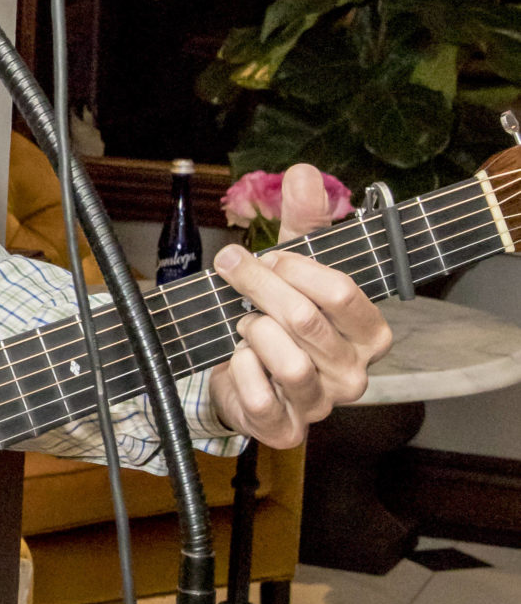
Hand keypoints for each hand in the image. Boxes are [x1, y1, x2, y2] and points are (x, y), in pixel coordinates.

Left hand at [207, 161, 390, 446]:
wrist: (243, 374)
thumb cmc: (278, 315)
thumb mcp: (293, 264)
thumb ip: (304, 220)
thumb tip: (304, 173)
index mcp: (370, 334)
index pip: (341, 290)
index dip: (294, 267)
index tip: (267, 256)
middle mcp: (354, 374)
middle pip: (304, 319)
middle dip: (258, 287)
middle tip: (233, 271)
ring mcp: (322, 405)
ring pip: (285, 360)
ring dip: (251, 331)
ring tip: (244, 325)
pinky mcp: (286, 430)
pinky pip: (259, 396)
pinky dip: (238, 369)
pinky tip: (236, 358)